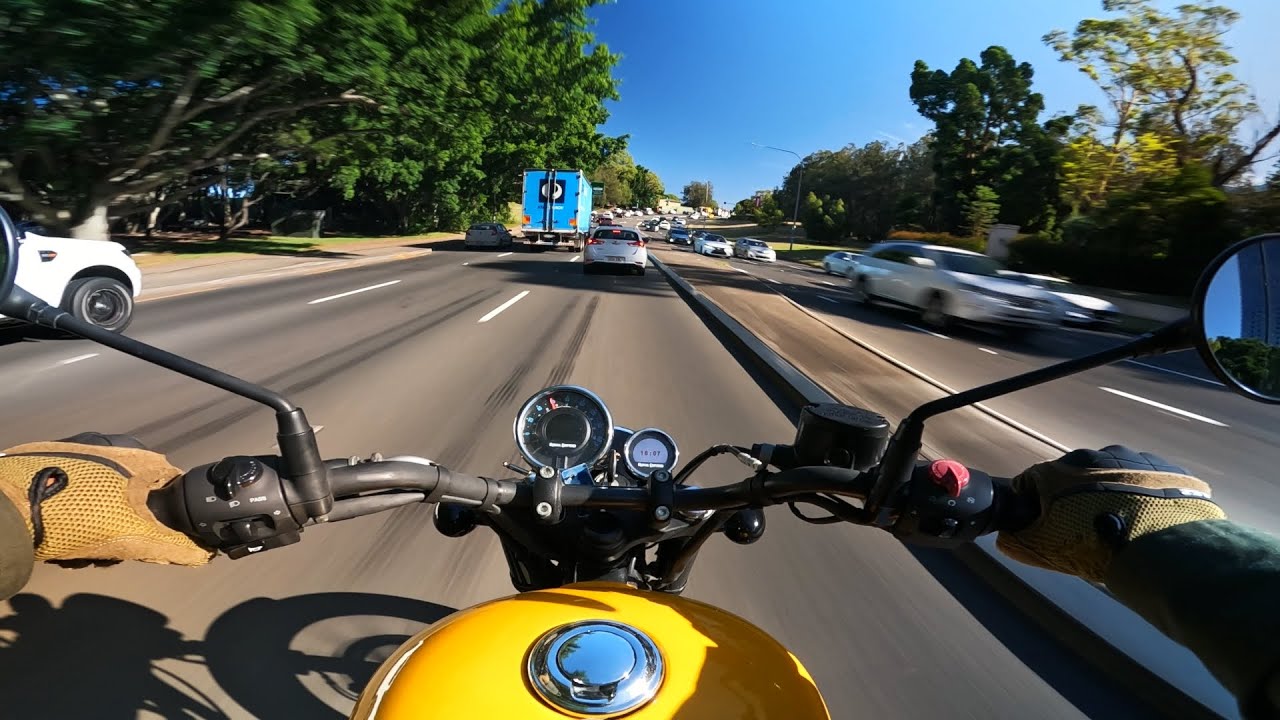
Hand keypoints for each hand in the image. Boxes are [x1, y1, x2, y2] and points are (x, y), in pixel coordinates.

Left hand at [0, 437, 212, 566]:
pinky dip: (74, 519)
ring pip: (103, 500)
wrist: (6, 510)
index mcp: (136, 456)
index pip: (171, 483)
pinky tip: (62, 541)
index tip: (158, 537)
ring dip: (99, 530)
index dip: (169, 515)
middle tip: (113, 552)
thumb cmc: (73, 514)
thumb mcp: (131, 537)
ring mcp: (76, 455)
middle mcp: (110, 448)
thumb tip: (203, 553)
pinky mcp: (48, 466)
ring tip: (82, 552)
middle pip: (134, 497)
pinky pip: (75, 496)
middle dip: (126, 529)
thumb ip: (172, 546)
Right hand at [996, 445, 1224, 583]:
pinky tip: (1148, 522)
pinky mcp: (1169, 470)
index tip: (1043, 523)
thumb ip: (1015, 540)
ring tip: (1121, 527)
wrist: (1159, 549)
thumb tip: (1007, 537)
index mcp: (1060, 468)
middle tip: (1084, 529)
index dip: (1034, 504)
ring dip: (1113, 496)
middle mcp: (1096, 455)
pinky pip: (1150, 482)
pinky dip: (1146, 498)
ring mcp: (1135, 459)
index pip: (1034, 481)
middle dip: (1076, 498)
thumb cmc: (1092, 543)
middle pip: (1076, 477)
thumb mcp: (1041, 548)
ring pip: (1115, 477)